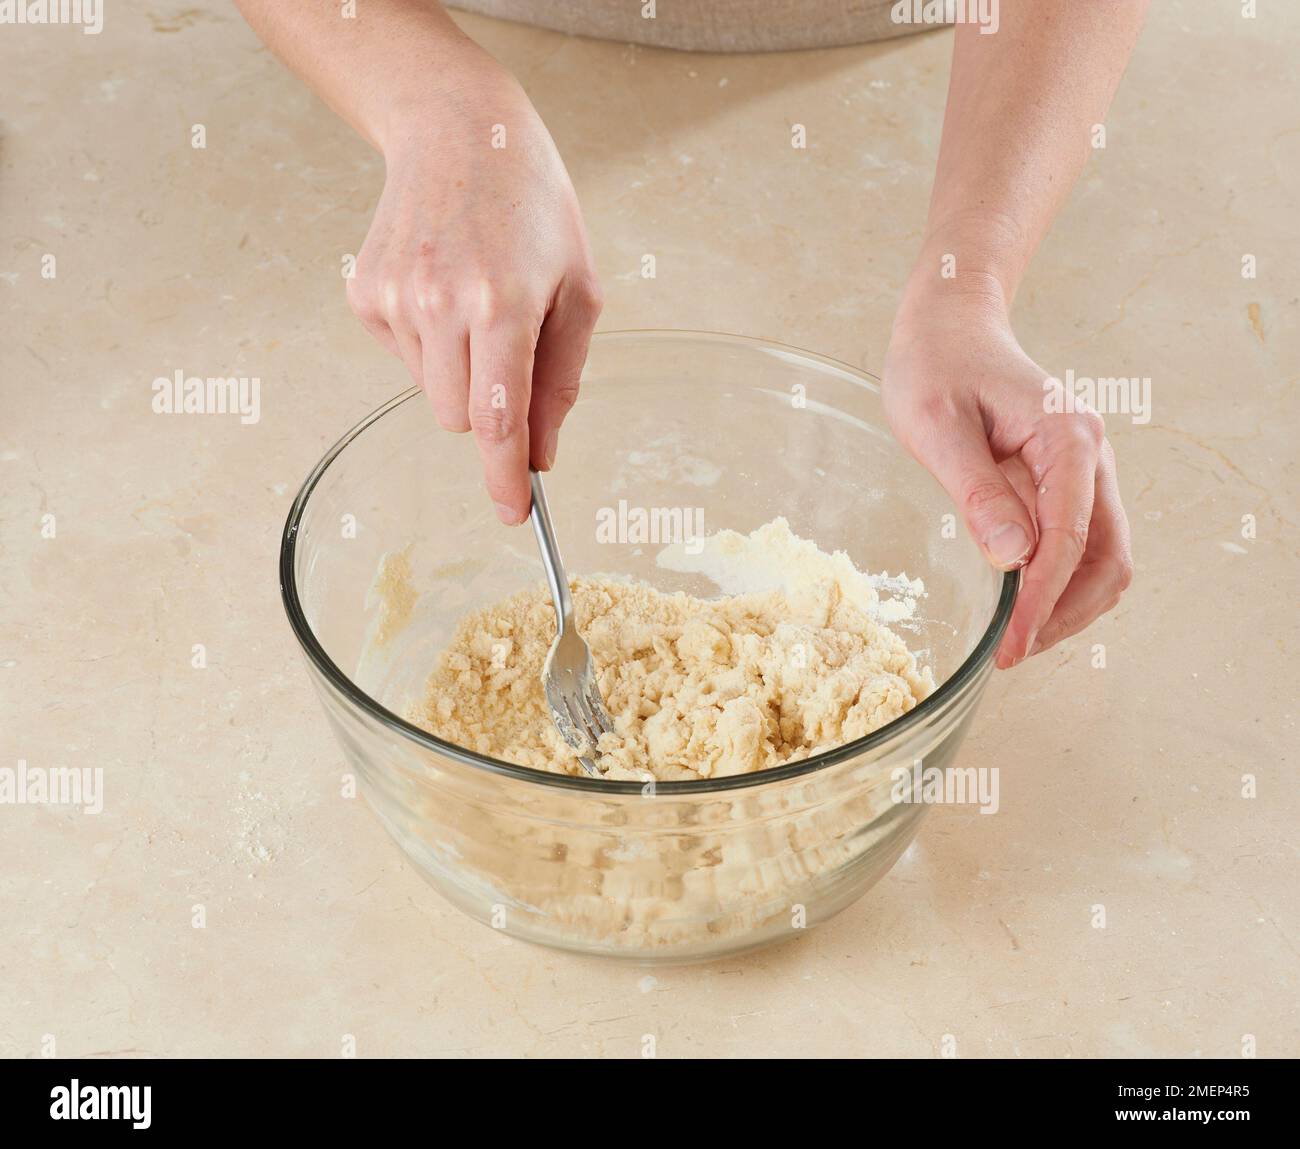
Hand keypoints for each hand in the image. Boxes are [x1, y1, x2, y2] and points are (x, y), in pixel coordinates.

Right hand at [346, 56, 601, 523]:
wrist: (458, 129)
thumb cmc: (534, 207)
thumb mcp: (579, 288)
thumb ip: (562, 379)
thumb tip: (542, 453)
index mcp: (505, 303)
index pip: (498, 419)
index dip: (504, 478)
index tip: (514, 514)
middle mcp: (442, 303)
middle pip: (461, 419)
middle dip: (489, 408)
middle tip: (511, 348)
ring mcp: (395, 298)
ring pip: (431, 393)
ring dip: (459, 371)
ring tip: (476, 300)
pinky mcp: (365, 293)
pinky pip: (402, 359)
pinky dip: (428, 344)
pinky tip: (442, 288)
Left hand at [883, 289, 1132, 667]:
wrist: (949, 328)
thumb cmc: (936, 367)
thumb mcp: (938, 427)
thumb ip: (977, 491)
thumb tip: (1014, 558)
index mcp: (1067, 438)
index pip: (1069, 539)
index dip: (1042, 600)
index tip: (1011, 645)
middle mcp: (1090, 457)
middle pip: (1108, 559)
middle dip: (1066, 614)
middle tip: (1012, 653)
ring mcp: (1083, 472)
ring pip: (1102, 558)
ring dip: (1067, 606)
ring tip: (1015, 641)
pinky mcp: (1064, 484)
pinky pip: (1078, 545)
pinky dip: (1058, 584)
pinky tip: (1018, 606)